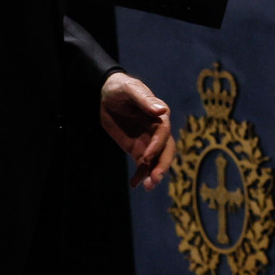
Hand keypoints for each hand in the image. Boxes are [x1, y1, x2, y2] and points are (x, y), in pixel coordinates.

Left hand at [99, 71, 176, 189]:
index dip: (157, 145)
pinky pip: (143, 164)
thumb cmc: (121, 88)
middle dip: (161, 165)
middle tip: (154, 179)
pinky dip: (140, 175)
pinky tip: (135, 184)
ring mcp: (148, 141)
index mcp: (159, 116)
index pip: (164, 133)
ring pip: (156, 160)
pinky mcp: (137, 148)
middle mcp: (157, 130)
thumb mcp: (130, 90)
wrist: (108, 94)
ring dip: (153, 174)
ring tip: (147, 186)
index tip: (146, 156)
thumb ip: (145, 100)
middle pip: (166, 150)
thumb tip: (162, 110)